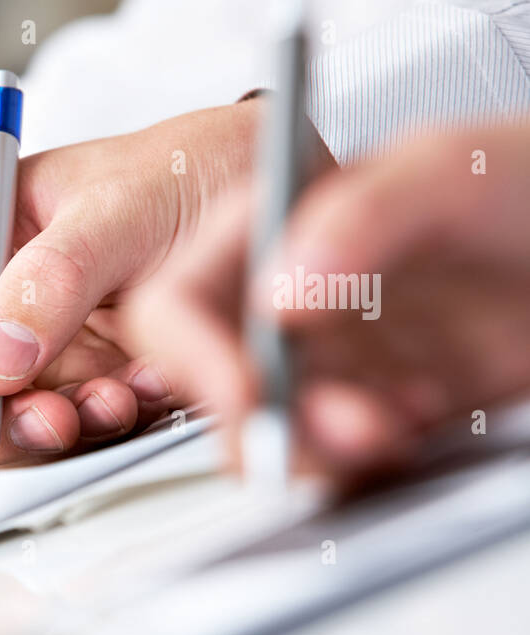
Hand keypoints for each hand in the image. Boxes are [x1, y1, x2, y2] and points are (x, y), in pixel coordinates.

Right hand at [0, 100, 274, 467]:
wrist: (264, 201)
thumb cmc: (182, 171)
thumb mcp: (122, 205)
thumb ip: (53, 277)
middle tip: (52, 420)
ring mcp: (17, 355)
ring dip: (47, 434)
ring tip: (116, 397)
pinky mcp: (66, 392)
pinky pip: (54, 440)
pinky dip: (94, 434)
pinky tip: (137, 395)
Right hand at [125, 125, 529, 485]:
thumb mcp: (456, 171)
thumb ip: (365, 212)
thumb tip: (278, 292)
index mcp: (271, 230)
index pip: (177, 304)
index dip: (193, 358)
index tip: (246, 393)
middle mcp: (286, 300)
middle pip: (216, 387)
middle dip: (269, 422)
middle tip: (345, 426)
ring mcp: (328, 360)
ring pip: (271, 435)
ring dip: (319, 451)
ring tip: (388, 428)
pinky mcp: (374, 407)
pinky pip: (333, 460)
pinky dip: (366, 463)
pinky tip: (418, 423)